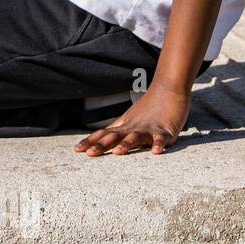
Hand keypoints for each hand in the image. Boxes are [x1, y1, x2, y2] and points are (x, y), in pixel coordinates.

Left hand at [73, 84, 191, 155]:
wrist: (168, 89)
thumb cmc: (149, 108)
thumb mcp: (130, 120)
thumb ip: (117, 130)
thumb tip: (100, 138)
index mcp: (124, 126)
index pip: (103, 134)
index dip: (90, 141)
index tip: (76, 150)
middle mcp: (133, 127)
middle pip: (114, 136)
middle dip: (101, 145)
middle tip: (90, 154)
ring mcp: (148, 129)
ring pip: (135, 137)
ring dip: (126, 145)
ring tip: (117, 152)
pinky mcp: (165, 130)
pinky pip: (161, 138)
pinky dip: (159, 144)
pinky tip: (156, 151)